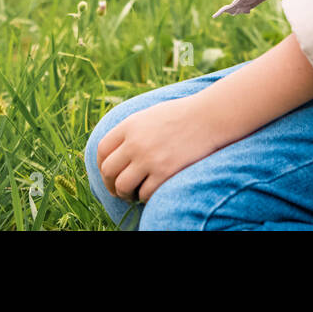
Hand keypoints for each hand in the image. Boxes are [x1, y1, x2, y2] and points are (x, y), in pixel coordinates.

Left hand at [96, 94, 227, 203]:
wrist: (210, 117)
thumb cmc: (183, 115)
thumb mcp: (150, 115)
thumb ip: (132, 130)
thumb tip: (116, 151)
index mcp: (130, 125)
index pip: (102, 150)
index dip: (102, 165)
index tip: (108, 173)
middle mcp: (135, 142)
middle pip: (108, 171)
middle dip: (110, 184)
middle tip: (118, 190)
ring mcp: (149, 159)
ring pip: (122, 187)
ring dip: (126, 194)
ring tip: (133, 194)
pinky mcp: (165, 173)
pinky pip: (144, 194)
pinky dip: (146, 196)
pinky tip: (152, 191)